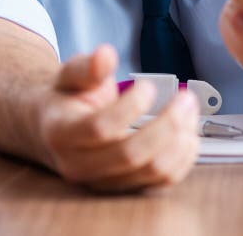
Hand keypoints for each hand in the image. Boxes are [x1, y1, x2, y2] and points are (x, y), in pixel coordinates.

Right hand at [37, 44, 199, 191]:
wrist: (53, 130)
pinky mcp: (126, 188)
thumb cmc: (65, 99)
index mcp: (62, 134)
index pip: (100, 128)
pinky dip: (182, 157)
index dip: (130, 106)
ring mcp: (104, 183)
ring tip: (189, 111)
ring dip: (180, 141)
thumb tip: (106, 55)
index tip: (148, 85)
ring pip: (151, 172)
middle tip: (186, 98)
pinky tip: (188, 133)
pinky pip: (162, 181)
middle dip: (167, 125)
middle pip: (130, 156)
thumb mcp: (69, 75)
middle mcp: (80, 166)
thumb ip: (87, 66)